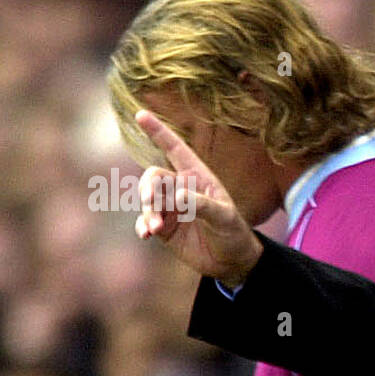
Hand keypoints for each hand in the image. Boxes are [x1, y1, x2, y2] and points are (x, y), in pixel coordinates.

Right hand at [133, 109, 262, 285]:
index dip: (159, 132)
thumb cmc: (233, 233)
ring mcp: (170, 208)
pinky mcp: (163, 227)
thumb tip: (178, 196)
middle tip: (150, 202)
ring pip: (147, 200)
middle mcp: (180, 189)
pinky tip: (146, 235)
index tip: (141, 113)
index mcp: (198, 178)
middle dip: (148, 188)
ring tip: (154, 229)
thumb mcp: (225, 218)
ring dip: (147, 212)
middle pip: (153, 177)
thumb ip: (202, 205)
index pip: (176, 150)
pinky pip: (144, 221)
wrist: (231, 262)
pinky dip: (142, 226)